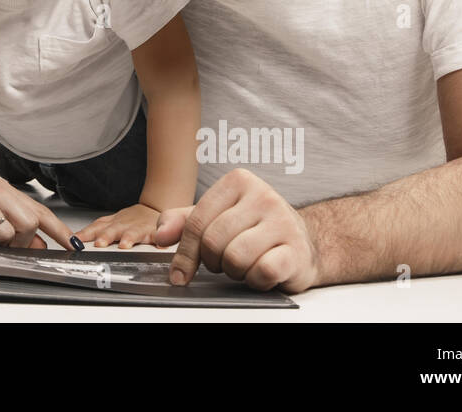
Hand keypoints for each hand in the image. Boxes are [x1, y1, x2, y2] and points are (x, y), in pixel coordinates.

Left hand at [75, 202, 161, 248]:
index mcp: (111, 224)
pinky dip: (158, 241)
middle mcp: (123, 225)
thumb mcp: (110, 222)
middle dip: (105, 237)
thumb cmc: (130, 219)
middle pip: (113, 230)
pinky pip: (157, 237)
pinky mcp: (154, 233)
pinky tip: (158, 247)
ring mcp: (138, 228)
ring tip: (124, 245)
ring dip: (128, 238)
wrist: (153, 209)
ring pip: (133, 233)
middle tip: (99, 244)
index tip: (77, 241)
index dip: (86, 234)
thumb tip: (73, 239)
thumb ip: (93, 231)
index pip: (95, 228)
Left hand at [152, 169, 319, 292]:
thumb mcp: (215, 216)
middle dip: (214, 262)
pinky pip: (262, 271)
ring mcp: (283, 221)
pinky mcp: (297, 250)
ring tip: (244, 264)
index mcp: (238, 181)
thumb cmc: (254, 228)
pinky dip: (255, 280)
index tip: (180, 272)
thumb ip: (182, 221)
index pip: (197, 222)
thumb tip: (159, 235)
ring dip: (234, 272)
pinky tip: (261, 272)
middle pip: (214, 241)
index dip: (185, 252)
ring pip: (236, 258)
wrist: (302, 242)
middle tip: (224, 262)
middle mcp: (263, 195)